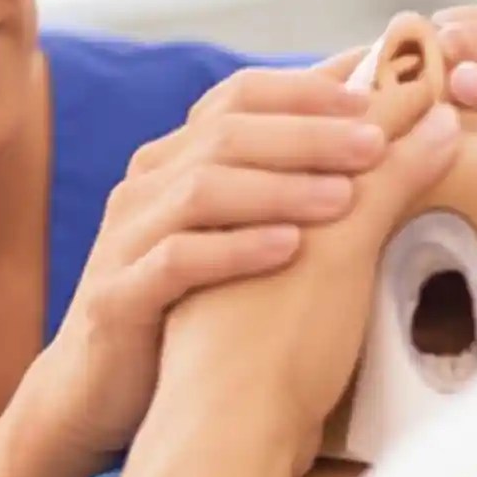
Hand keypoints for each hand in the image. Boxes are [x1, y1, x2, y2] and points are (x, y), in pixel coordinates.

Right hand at [29, 48, 387, 456]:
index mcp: (175, 159)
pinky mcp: (118, 294)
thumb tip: (378, 130)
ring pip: (202, 189)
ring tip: (347, 197)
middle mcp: (146, 185)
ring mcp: (126, 238)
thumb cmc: (188, 306)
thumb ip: (283, 179)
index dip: (304, 89)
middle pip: (227, 133)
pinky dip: (235, 249)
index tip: (374, 90)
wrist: (98, 388)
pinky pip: (177, 259)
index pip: (238, 95)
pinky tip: (290, 249)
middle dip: (307, 133)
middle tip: (376, 144)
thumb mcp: (232, 232)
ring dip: (279, 188)